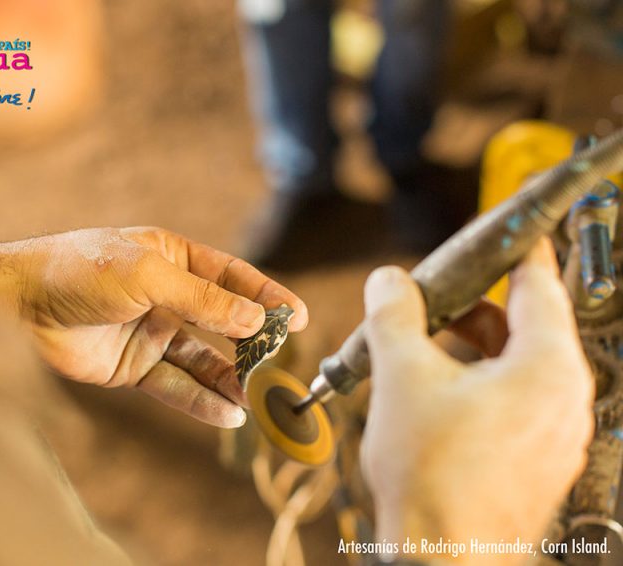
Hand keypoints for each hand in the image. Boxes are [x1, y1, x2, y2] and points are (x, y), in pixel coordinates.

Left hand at [0, 227, 307, 427]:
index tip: (298, 316)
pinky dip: (201, 400)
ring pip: (202, 359)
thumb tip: (257, 321)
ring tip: (257, 397)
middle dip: (252, 342)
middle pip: (221, 320)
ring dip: (229, 378)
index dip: (265, 296)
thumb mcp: (147, 275)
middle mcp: (165, 294)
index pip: (230, 277)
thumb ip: (204, 300)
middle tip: (280, 361)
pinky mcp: (133, 367)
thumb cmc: (79, 270)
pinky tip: (227, 412)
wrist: (15, 305)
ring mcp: (150, 332)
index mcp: (171, 257)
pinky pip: (175, 385)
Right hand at [360, 238, 593, 565]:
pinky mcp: (540, 459)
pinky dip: (479, 382)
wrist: (441, 557)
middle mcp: (566, 398)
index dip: (518, 248)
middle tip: (430, 301)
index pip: (539, 284)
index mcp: (547, 367)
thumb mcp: (401, 374)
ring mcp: (557, 433)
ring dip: (471, 347)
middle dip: (474, 306)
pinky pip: (516, 400)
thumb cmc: (430, 473)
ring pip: (518, 365)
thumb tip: (388, 279)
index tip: (509, 226)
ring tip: (421, 352)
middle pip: (525, 325)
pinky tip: (435, 394)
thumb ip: (394, 314)